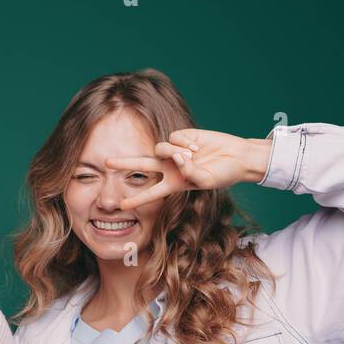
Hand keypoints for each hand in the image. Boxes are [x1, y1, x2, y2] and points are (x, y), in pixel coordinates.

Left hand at [105, 129, 271, 209]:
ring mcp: (175, 151)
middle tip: (106, 163)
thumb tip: (178, 159)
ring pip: (160, 149)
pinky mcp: (182, 136)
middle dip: (124, 164)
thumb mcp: (207, 181)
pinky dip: (185, 143)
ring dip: (175, 152)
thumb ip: (190, 173)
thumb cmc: (224, 174)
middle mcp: (170, 168)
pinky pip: (174, 138)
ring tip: (193, 155)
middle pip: (141, 165)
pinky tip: (196, 146)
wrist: (237, 157)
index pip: (150, 193)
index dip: (136, 200)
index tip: (120, 207)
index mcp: (174, 184)